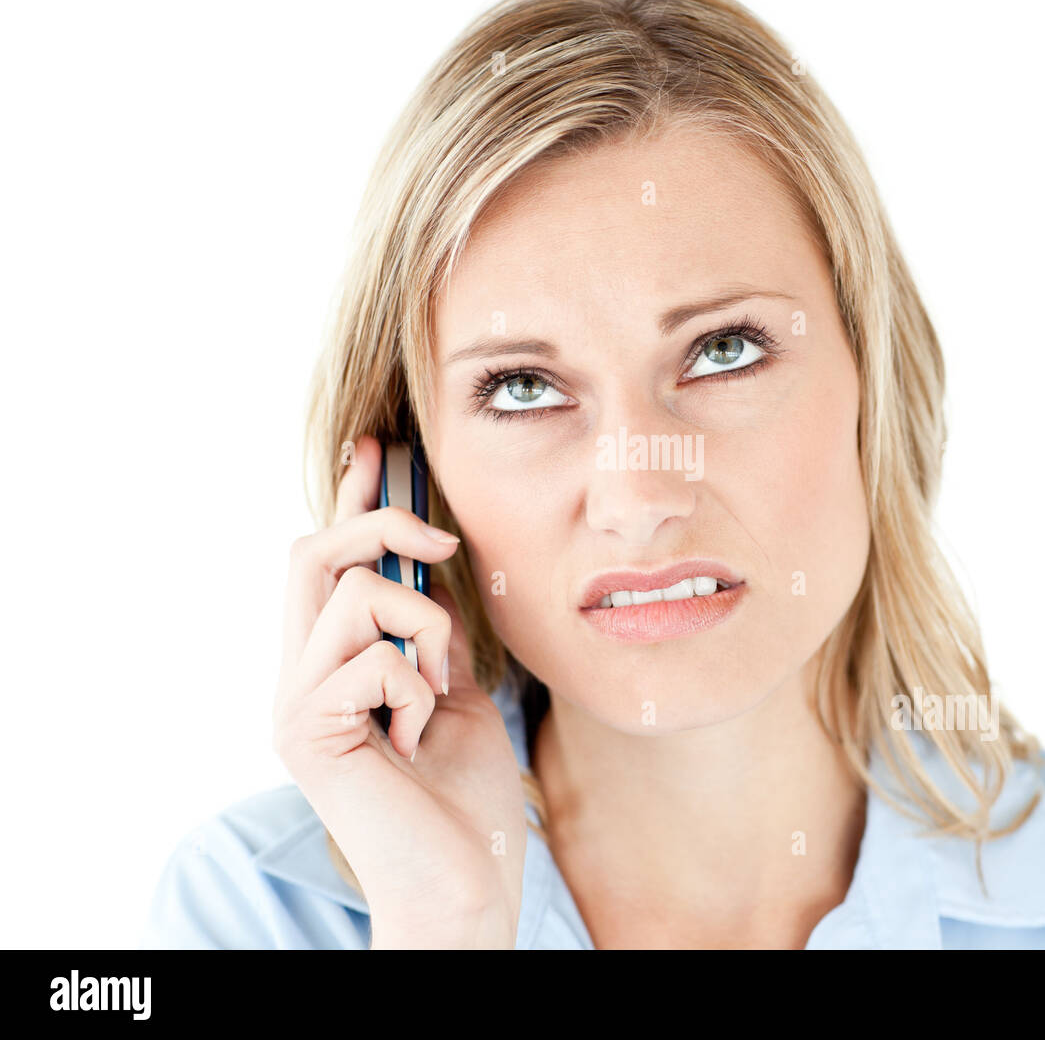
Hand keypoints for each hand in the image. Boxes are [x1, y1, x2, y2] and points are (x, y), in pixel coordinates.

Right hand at [272, 435, 526, 947]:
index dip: (352, 497)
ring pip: (354, 593)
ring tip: (438, 693)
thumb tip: (427, 559)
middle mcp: (299, 675)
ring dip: (425, 630)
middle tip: (442, 543)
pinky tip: (419, 738)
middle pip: (311, 550)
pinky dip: (419, 687)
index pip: (327, 559)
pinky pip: (374, 658)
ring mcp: (293, 703)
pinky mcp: (303, 731)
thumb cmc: (463, 794)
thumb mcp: (454, 686)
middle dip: (381, 522)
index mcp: (334, 662)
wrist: (466, 883)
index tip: (379, 446)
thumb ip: (429, 628)